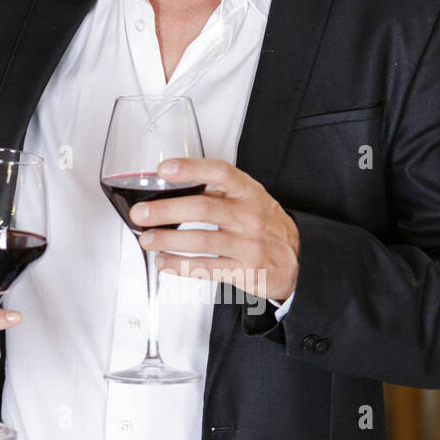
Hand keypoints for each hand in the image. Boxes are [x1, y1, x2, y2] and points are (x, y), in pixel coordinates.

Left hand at [130, 158, 299, 301]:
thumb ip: (216, 192)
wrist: (299, 260)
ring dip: (168, 240)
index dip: (191, 169)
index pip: (220, 172)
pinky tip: (164, 262)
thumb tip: (167, 187)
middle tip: (141, 213)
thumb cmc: (264, 224)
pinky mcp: (245, 270)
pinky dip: (180, 266)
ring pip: (202, 241)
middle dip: (166, 211)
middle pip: (203, 208)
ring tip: (146, 239)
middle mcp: (249, 216)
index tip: (164, 169)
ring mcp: (248, 244)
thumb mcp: (249, 199)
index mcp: (248, 191)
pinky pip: (207, 268)